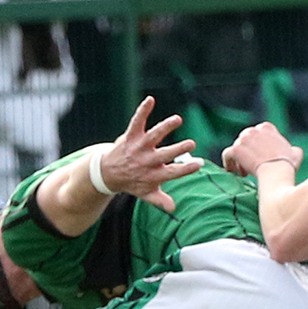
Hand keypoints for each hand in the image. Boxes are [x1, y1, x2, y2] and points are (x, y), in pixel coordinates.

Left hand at [98, 96, 199, 213]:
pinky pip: (137, 121)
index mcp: (153, 175)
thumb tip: (173, 209)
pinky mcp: (131, 135)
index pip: (172, 173)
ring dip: (165, 127)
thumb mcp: (147, 194)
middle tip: (191, 144)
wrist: (107, 173)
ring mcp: (139, 147)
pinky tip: (151, 99)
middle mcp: (146, 161)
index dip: (186, 169)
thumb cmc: (133, 182)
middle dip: (178, 149)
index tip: (200, 164)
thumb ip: (161, 201)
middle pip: (164, 154)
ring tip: (177, 120)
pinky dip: (143, 110)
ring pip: (153, 136)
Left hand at [221, 122, 301, 177]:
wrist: (277, 170)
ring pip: (236, 149)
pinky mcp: (236, 149)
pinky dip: (229, 163)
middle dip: (247, 154)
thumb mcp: (295, 153)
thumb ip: (292, 149)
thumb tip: (293, 152)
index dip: (257, 147)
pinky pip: (227, 155)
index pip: (257, 135)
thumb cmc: (287, 164)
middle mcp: (253, 130)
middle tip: (252, 168)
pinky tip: (234, 173)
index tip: (260, 159)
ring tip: (245, 173)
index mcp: (267, 128)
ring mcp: (243, 138)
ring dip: (239, 161)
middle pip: (245, 142)